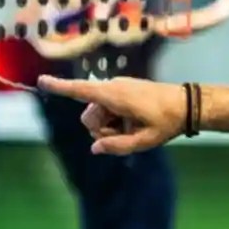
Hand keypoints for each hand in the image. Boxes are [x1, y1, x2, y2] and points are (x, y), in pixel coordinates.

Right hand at [37, 75, 186, 154]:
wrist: (187, 104)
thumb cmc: (167, 121)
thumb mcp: (144, 141)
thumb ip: (117, 146)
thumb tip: (95, 147)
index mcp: (115, 96)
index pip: (81, 90)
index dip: (60, 87)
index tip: (41, 81)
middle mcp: (113, 88)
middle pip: (89, 116)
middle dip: (100, 130)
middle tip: (126, 135)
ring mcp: (117, 88)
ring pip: (98, 115)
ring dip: (110, 126)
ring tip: (134, 128)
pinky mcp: (122, 91)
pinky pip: (108, 108)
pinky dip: (116, 119)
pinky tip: (135, 122)